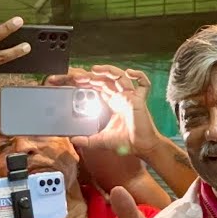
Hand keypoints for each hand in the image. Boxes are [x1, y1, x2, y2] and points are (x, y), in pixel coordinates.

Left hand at [47, 65, 162, 156]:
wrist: (141, 148)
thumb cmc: (125, 143)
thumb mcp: (100, 140)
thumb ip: (86, 140)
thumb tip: (72, 140)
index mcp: (112, 103)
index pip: (99, 87)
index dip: (88, 82)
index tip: (77, 82)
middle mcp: (121, 97)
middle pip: (106, 80)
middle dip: (92, 76)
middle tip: (78, 77)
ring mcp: (131, 97)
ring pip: (120, 77)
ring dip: (108, 71)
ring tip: (94, 70)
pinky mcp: (140, 100)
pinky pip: (144, 84)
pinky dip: (139, 76)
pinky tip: (129, 72)